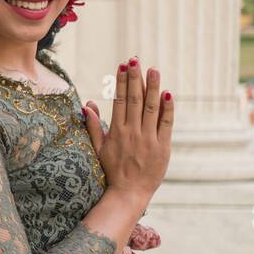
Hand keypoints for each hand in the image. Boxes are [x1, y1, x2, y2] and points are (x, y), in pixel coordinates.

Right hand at [82, 57, 173, 205]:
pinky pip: (166, 123)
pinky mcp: (163, 147)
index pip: (120, 100)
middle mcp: (132, 133)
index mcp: (117, 131)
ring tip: (153, 69)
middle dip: (135, 78)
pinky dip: (167, 108)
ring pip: (151, 107)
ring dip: (152, 87)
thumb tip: (86, 105)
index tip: (123, 66)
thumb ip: (94, 126)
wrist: (129, 193)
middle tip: (135, 60)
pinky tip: (167, 93)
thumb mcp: (99, 148)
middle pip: (135, 99)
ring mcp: (148, 139)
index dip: (121, 82)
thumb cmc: (113, 170)